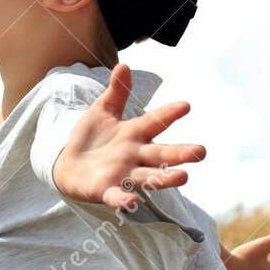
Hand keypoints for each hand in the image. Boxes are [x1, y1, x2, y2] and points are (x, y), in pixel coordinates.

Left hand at [50, 64, 205, 210]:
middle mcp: (135, 155)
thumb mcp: (102, 111)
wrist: (68, 163)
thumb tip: (124, 66)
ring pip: (148, 177)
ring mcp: (123, 175)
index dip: (168, 114)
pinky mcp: (106, 191)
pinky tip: (131, 203)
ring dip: (165, 178)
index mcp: (134, 133)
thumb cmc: (92, 136)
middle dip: (180, 153)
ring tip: (183, 177)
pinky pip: (117, 197)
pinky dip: (124, 200)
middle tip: (201, 151)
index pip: (154, 121)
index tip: (185, 105)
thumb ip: (116, 92)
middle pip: (161, 154)